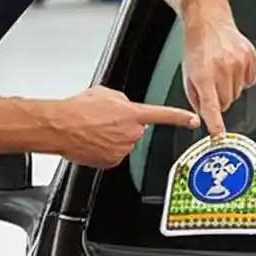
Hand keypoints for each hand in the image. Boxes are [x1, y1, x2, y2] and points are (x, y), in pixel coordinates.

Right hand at [55, 86, 199, 168]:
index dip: (180, 118)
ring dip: (113, 137)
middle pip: (136, 130)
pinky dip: (105, 150)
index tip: (194, 121)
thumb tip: (125, 107)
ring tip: (94, 130)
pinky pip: (113, 155)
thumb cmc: (78, 109)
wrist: (61, 126)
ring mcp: (122, 149)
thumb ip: (123, 101)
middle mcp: (131, 133)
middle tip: (104, 121)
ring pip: (124, 143)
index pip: (163, 115)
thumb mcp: (106, 93)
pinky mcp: (111, 162)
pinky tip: (93, 142)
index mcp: (133, 113)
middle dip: (124, 126)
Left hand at [182, 18, 255, 138]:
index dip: (216, 124)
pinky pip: (250, 80)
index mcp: (203, 75)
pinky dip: (242, 77)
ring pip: (239, 93)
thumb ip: (196, 97)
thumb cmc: (196, 46)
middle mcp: (222, 69)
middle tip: (213, 83)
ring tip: (221, 70)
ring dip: (231, 87)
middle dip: (220, 98)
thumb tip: (205, 115)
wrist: (209, 20)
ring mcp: (238, 62)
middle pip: (228, 102)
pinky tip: (232, 65)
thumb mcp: (187, 73)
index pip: (211, 106)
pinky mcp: (250, 57)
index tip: (220, 136)